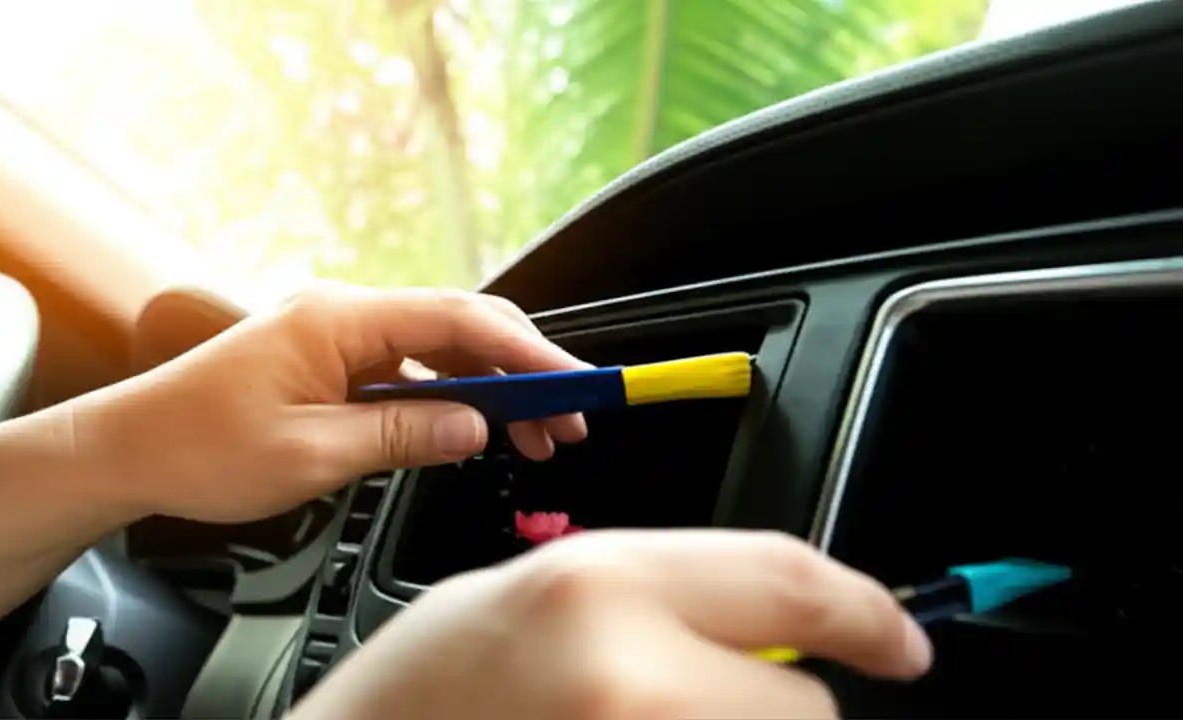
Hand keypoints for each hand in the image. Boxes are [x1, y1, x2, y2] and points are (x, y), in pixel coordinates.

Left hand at [80, 285, 588, 522]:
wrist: (128, 447)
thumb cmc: (199, 447)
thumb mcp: (311, 454)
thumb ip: (402, 436)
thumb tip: (476, 429)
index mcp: (339, 319)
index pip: (459, 321)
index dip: (527, 354)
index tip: (573, 386)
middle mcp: (345, 314)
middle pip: (460, 329)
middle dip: (522, 373)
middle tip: (568, 423)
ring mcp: (340, 335)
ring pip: (441, 351)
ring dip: (491, 390)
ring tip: (535, 438)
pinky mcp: (333, 360)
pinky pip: (410, 370)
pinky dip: (450, 399)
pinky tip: (475, 431)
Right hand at [294, 531, 933, 719]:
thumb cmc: (422, 685)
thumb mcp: (538, 591)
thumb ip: (660, 595)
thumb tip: (772, 626)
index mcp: (599, 587)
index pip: (790, 580)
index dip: (868, 611)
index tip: (901, 638)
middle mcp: (631, 679)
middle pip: (801, 704)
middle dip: (774, 696)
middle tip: (695, 693)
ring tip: (634, 719)